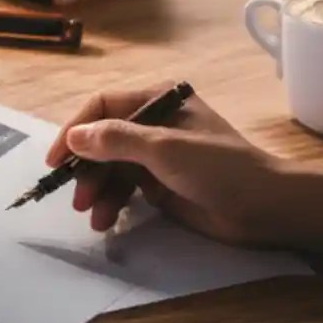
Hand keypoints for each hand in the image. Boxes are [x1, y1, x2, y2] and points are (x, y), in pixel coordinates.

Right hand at [46, 83, 285, 245]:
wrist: (265, 208)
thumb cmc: (219, 168)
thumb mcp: (164, 149)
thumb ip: (116, 140)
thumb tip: (74, 137)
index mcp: (157, 100)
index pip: (102, 107)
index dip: (74, 131)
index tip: (56, 161)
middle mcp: (153, 123)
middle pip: (102, 141)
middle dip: (87, 169)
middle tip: (77, 199)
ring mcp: (157, 155)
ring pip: (111, 167)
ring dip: (98, 190)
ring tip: (93, 216)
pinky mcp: (160, 183)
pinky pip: (124, 188)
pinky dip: (112, 203)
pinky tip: (107, 221)